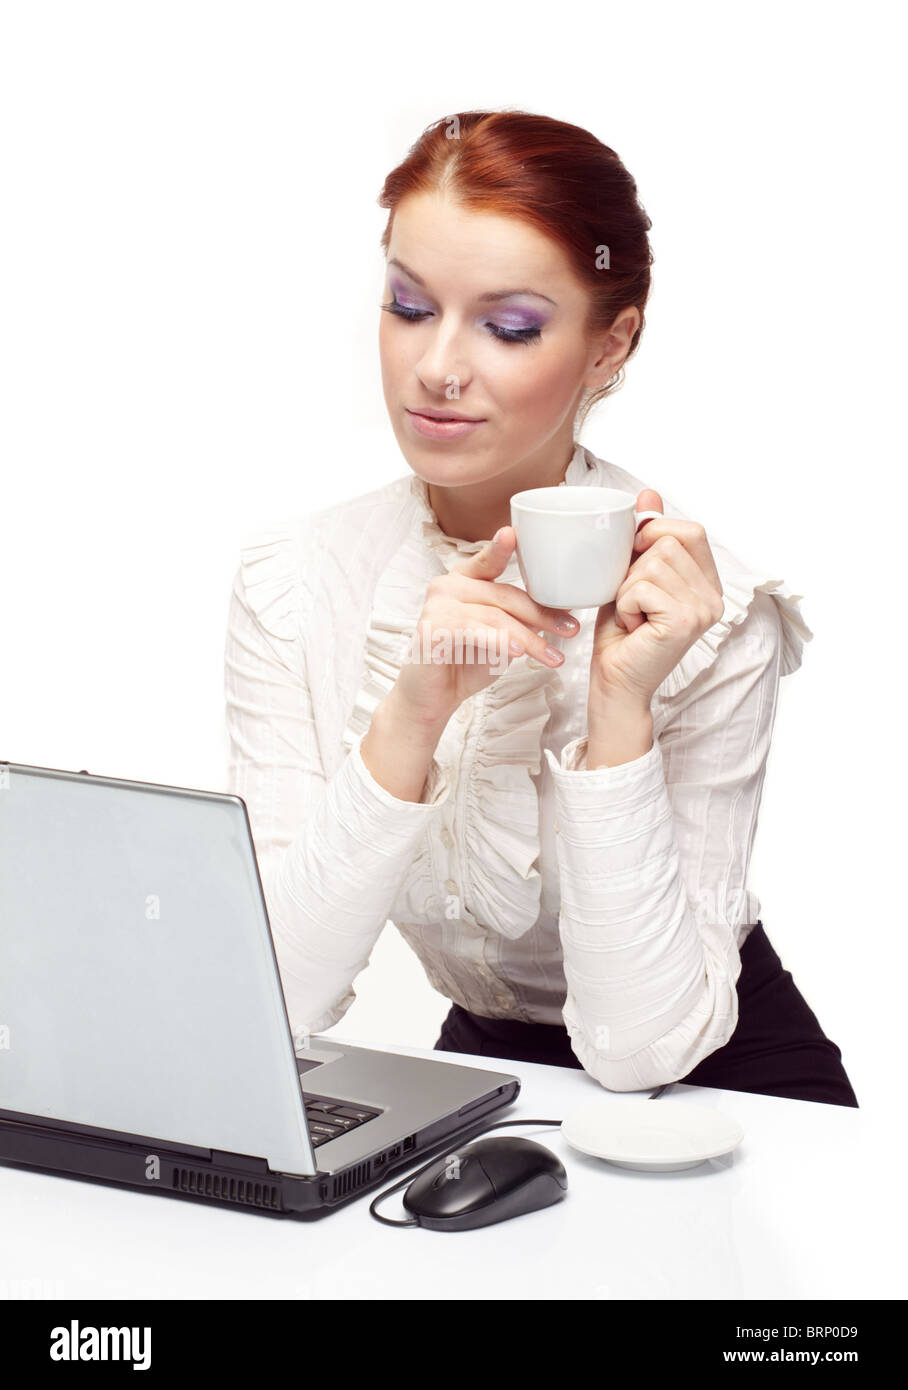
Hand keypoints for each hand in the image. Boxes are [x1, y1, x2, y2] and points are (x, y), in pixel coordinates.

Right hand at [391, 525, 579, 727]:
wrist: (434, 697)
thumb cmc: (467, 662)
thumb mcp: (502, 636)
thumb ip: (521, 618)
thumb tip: (564, 611)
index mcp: (465, 579)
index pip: (489, 560)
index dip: (500, 547)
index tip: (513, 534)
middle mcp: (448, 585)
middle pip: (504, 595)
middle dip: (541, 615)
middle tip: (571, 630)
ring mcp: (437, 604)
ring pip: (495, 617)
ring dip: (528, 638)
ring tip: (553, 657)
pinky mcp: (431, 628)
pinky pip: (472, 631)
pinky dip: (497, 642)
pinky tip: (516, 653)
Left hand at [589, 489, 724, 708]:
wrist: (616, 681)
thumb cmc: (622, 634)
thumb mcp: (632, 576)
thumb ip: (645, 537)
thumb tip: (648, 493)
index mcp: (708, 583)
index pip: (692, 530)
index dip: (656, 532)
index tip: (634, 558)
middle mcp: (714, 597)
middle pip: (668, 543)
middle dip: (635, 567)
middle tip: (632, 601)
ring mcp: (703, 610)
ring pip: (652, 563)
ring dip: (627, 588)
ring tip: (632, 615)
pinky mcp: (684, 621)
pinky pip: (641, 587)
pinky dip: (624, 603)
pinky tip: (632, 626)